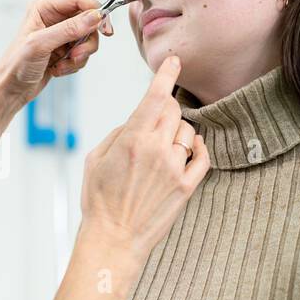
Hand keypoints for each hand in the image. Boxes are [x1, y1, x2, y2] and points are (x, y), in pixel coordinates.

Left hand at [0, 0, 112, 107]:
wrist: (10, 89)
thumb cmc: (16, 65)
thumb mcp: (41, 44)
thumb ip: (69, 29)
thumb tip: (94, 17)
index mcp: (44, 7)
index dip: (96, 12)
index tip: (106, 28)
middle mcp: (53, 17)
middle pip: (88, 20)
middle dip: (85, 41)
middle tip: (76, 55)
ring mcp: (60, 33)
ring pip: (87, 39)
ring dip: (79, 55)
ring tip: (63, 65)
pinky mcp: (64, 48)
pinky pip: (82, 53)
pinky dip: (74, 64)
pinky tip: (58, 69)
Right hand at [80, 55, 210, 257]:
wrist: (113, 239)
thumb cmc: (99, 200)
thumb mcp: (96, 158)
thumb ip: (120, 132)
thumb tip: (139, 118)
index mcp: (133, 139)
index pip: (156, 97)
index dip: (166, 74)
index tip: (175, 61)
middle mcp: (157, 150)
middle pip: (173, 111)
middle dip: (166, 108)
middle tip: (154, 120)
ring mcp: (175, 169)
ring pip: (187, 132)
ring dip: (176, 132)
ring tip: (160, 148)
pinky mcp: (187, 187)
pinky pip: (202, 156)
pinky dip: (197, 148)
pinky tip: (189, 148)